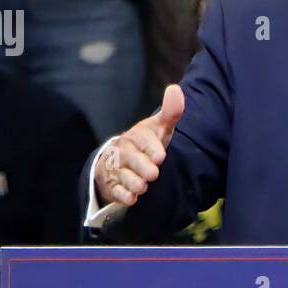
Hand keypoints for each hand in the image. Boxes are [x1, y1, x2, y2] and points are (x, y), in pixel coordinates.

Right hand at [95, 85, 184, 207]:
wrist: (121, 160)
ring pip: (122, 175)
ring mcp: (116, 168)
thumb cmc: (147, 144)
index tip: (160, 156)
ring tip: (142, 187)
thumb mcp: (160, 129)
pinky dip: (122, 195)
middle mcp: (124, 151)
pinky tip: (131, 199)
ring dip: (132, 182)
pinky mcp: (113, 185)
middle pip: (130, 158)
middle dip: (141, 166)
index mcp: (136, 136)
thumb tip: (175, 89)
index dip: (151, 147)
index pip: (142, 139)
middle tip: (153, 174)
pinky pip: (115, 191)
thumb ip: (170, 112)